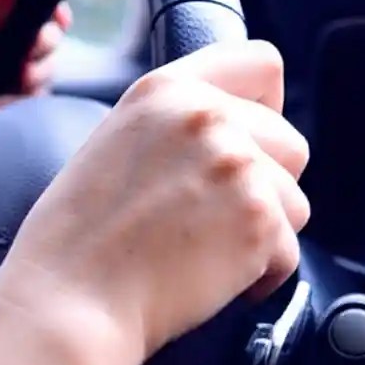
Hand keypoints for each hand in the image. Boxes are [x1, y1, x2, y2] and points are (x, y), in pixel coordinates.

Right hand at [0, 41, 309, 363]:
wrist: (70, 300)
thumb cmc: (78, 240)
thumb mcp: (115, 143)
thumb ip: (175, 127)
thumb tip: (231, 135)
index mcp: (166, 90)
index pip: (262, 63)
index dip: (268, 108)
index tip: (254, 142)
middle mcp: (208, 117)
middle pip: (291, 144)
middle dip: (267, 187)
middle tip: (215, 220)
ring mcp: (237, 166)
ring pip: (294, 202)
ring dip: (264, 234)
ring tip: (205, 253)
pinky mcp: (258, 220)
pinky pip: (289, 252)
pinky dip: (260, 276)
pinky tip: (209, 279)